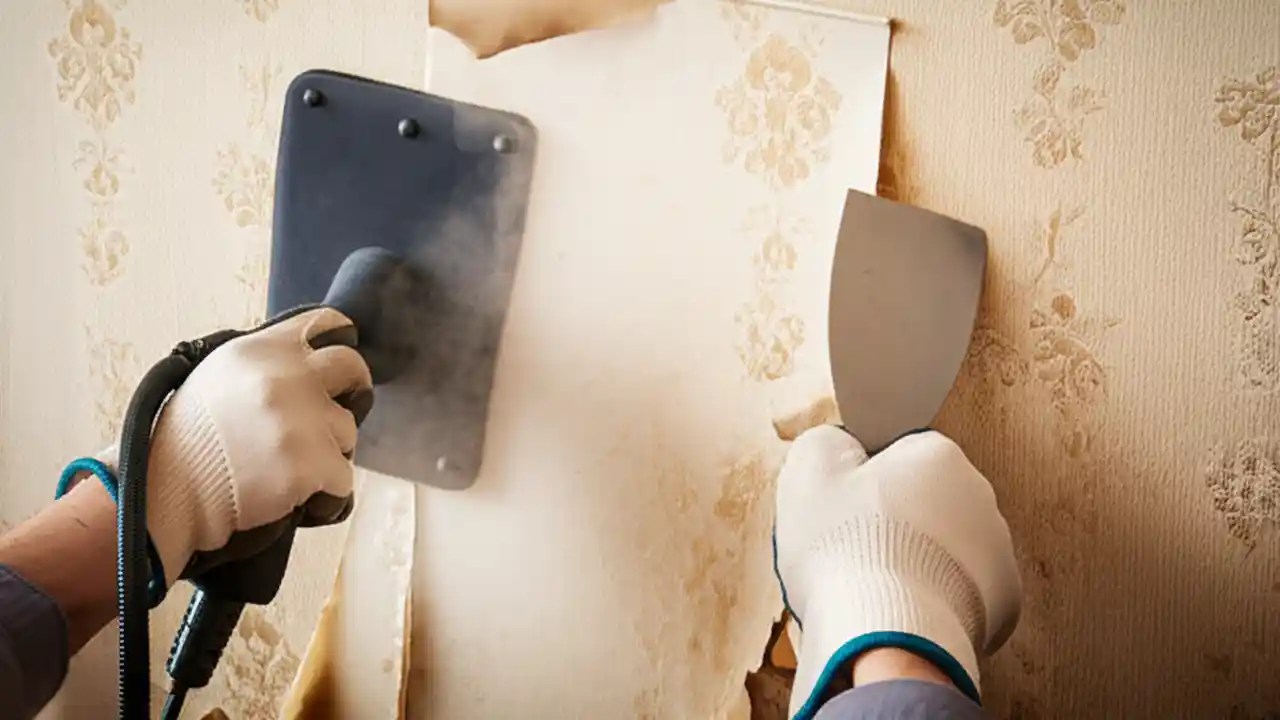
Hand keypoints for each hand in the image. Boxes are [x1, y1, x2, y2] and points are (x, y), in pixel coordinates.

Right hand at [119, 308, 372, 585]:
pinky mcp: (313, 463)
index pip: (328, 322)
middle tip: (329, 416)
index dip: (339, 343)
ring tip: (286, 464)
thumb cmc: (189, 440)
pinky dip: (327, 492)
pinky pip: (344, 477)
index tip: (335, 366)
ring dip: (329, 450)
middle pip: (353, 368)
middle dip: (351, 390)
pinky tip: (294, 493)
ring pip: (348, 431)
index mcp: (264, 348)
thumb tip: (308, 359)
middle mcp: (289, 375)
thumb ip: (265, 361)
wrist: (166, 493)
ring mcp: (304, 419)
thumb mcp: (218, 374)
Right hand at [774, 427, 1020, 718]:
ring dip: (917, 561)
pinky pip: (962, 592)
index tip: (841, 509)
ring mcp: (997, 550)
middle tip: (852, 548)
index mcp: (935, 455)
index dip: (863, 481)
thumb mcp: (809, 472)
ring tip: (876, 586)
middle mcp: (979, 494)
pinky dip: (936, 601)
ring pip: (945, 548)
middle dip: (894, 522)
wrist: (884, 634)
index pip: (898, 454)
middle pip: (926, 500)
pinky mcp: (1002, 603)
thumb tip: (839, 446)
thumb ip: (827, 443)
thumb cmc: (845, 550)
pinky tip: (904, 610)